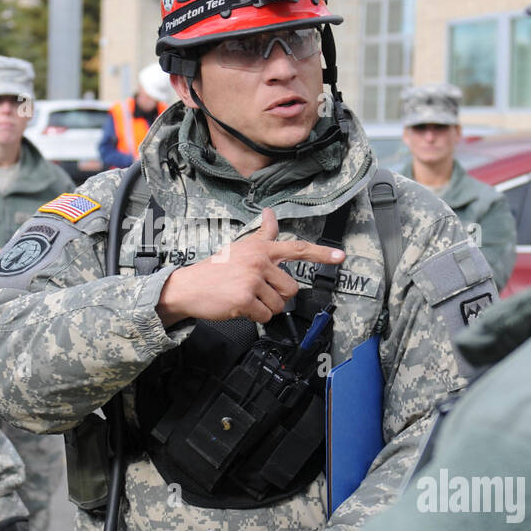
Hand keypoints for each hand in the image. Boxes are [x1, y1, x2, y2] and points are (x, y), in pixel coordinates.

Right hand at [156, 208, 343, 325]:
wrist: (189, 287)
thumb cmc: (216, 269)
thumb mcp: (241, 247)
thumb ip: (262, 234)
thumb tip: (271, 213)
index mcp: (261, 249)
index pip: (297, 249)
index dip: (321, 254)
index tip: (340, 256)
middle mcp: (259, 261)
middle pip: (291, 288)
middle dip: (278, 297)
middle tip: (258, 293)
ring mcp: (252, 280)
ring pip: (279, 304)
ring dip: (265, 308)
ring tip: (246, 299)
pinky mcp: (245, 298)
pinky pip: (265, 316)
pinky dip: (254, 317)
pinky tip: (240, 307)